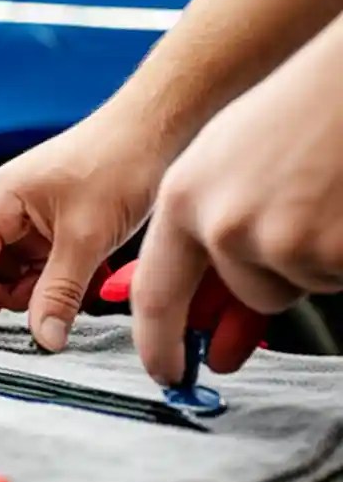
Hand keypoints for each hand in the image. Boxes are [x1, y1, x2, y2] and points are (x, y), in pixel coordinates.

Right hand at [0, 108, 170, 351]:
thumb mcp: (89, 238)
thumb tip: (44, 339)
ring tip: (49, 296)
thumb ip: (60, 292)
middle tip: (1, 320)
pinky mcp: (37, 221)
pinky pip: (19, 260)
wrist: (152, 130)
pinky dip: (33, 280)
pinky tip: (65, 282)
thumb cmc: (119, 163)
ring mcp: (16, 213)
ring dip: (9, 290)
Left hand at [132, 18, 342, 384]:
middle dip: (261, 292)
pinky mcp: (328, 250)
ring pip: (295, 286)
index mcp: (184, 200)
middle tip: (259, 288)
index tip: (164, 371)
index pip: (155, 294)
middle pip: (244, 295)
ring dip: (313, 257)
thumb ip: (199, 229)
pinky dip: (340, 251)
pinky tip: (339, 205)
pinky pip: (332, 275)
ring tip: (322, 195)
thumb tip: (192, 310)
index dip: (158, 341)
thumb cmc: (298, 110)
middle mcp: (223, 225)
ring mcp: (279, 241)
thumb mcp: (223, 161)